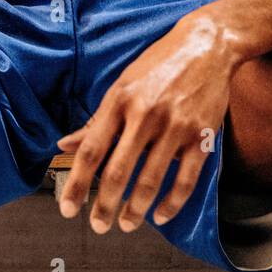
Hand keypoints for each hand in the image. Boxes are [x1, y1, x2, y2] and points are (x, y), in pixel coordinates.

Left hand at [56, 14, 239, 233]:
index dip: (76, 183)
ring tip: (125, 224)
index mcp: (120, 100)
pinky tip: (160, 215)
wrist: (207, 45)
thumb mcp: (122, 85)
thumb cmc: (159, 64)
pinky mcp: (203, 136)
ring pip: (150, 180)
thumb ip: (96, 120)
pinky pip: (186, 179)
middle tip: (97, 226)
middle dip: (104, 205)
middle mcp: (146, 114)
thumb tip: (64, 145)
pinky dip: (172, 203)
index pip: (92, 150)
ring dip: (135, 209)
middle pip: (118, 171)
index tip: (68, 209)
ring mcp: (176, 126)